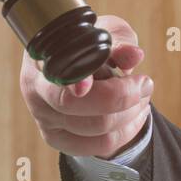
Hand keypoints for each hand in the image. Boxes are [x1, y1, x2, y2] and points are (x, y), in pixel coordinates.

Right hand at [19, 14, 151, 157]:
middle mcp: (34, 89)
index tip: (104, 77)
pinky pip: (101, 146)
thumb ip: (119, 41)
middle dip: (121, 96)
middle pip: (72, 105)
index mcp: (41, 56)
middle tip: (145, 83)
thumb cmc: (92, 47)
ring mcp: (43, 118)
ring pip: (95, 127)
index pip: (56, 72)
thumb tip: (134, 55)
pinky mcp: (57, 139)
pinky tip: (135, 116)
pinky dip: (127, 132)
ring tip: (143, 96)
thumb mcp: (107, 35)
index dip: (78, 78)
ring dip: (131, 113)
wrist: (81, 70)